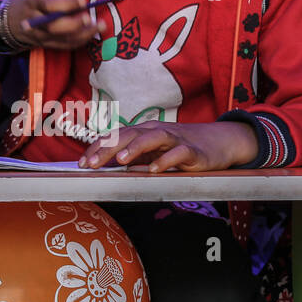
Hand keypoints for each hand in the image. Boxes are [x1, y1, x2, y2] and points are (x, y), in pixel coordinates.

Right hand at [5, 0, 105, 50]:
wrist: (12, 21)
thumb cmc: (31, 0)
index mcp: (32, 2)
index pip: (49, 5)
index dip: (67, 4)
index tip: (82, 1)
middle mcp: (35, 21)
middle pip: (54, 26)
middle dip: (75, 23)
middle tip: (90, 18)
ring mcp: (40, 36)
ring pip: (62, 38)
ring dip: (83, 34)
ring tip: (100, 26)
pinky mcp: (46, 45)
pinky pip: (65, 46)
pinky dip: (80, 41)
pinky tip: (91, 34)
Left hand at [80, 121, 257, 172]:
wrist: (220, 142)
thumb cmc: (182, 148)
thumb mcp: (154, 153)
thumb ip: (134, 159)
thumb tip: (106, 170)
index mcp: (144, 132)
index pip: (116, 136)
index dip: (97, 148)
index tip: (81, 163)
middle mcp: (157, 132)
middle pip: (129, 135)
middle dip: (107, 149)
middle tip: (91, 164)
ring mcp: (175, 139)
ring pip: (152, 138)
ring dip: (135, 149)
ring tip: (120, 162)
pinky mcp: (193, 150)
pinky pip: (178, 153)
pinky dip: (166, 160)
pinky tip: (155, 169)